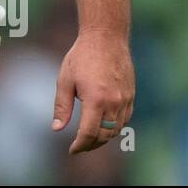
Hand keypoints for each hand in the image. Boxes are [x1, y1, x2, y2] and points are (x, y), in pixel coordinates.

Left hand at [51, 28, 134, 154]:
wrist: (106, 38)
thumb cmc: (81, 57)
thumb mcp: (65, 80)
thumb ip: (62, 106)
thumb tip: (56, 129)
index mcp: (95, 99)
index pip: (89, 133)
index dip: (79, 145)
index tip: (71, 150)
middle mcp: (113, 103)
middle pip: (104, 136)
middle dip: (90, 145)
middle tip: (78, 146)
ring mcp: (125, 100)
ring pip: (116, 130)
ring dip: (103, 138)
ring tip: (89, 139)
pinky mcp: (131, 96)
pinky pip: (124, 120)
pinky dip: (114, 128)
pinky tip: (103, 126)